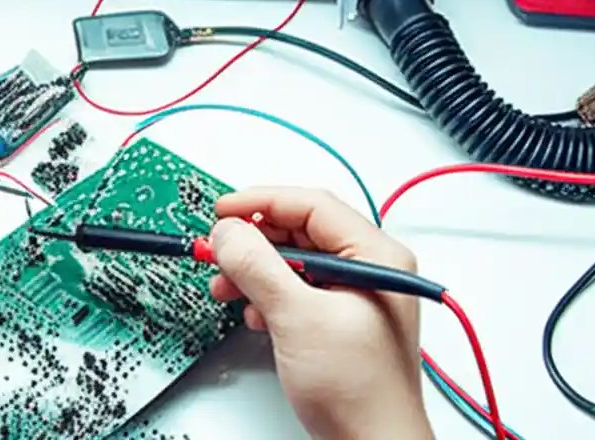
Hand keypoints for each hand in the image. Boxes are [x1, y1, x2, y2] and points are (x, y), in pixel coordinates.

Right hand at [208, 188, 432, 439]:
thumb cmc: (359, 392)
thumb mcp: (297, 318)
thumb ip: (259, 267)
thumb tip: (229, 232)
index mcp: (376, 256)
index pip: (312, 206)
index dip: (262, 203)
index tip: (222, 211)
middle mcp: (368, 270)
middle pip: (300, 232)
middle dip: (253, 242)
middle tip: (218, 249)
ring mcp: (354, 295)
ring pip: (293, 262)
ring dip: (255, 271)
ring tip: (227, 286)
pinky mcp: (337, 320)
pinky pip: (295, 290)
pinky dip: (267, 296)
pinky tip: (254, 313)